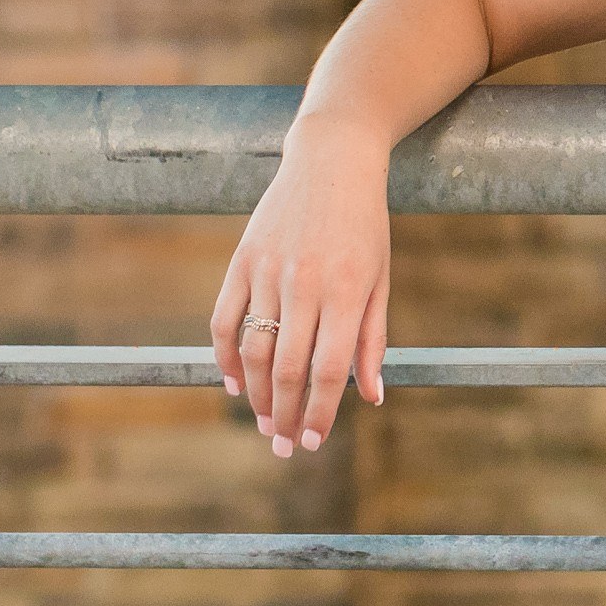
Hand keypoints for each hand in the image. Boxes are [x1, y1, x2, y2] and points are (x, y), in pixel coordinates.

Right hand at [208, 117, 393, 455]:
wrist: (333, 159)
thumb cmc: (364, 225)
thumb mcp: (380, 279)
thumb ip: (372, 339)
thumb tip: (370, 398)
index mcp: (346, 290)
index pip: (328, 369)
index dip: (318, 412)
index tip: (312, 442)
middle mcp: (304, 283)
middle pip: (286, 367)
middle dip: (283, 415)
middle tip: (282, 447)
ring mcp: (268, 270)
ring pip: (253, 349)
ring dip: (255, 394)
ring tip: (263, 422)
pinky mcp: (242, 259)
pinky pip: (224, 319)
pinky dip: (225, 355)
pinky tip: (234, 382)